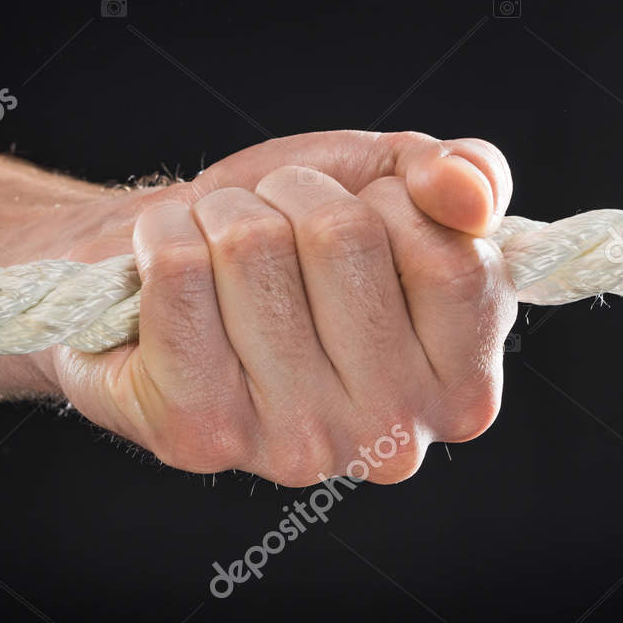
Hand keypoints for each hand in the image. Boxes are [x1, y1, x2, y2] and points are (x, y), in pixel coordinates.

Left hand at [29, 130, 515, 484]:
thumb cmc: (293, 235)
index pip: (454, 261)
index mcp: (463, 389)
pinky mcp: (200, 433)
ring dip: (226, 211)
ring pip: (254, 245)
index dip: (395, 201)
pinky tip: (167, 264)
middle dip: (299, 193)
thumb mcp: (396, 185)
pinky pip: (178, 272)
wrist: (152, 278)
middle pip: (346, 237)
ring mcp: (298, 444)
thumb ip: (465, 177)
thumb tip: (470, 197)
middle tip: (276, 223)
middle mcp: (394, 436)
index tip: (365, 213)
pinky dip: (163, 232)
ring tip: (221, 245)